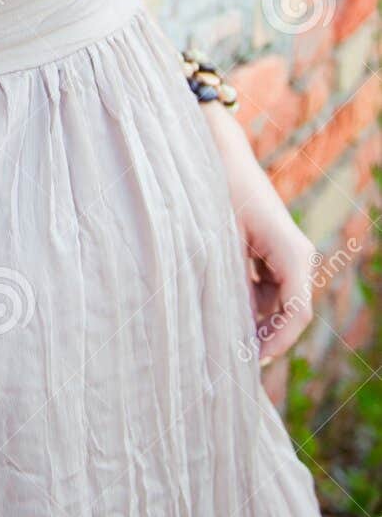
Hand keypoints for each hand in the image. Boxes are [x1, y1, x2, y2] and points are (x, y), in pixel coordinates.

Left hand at [199, 100, 319, 363]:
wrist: (219, 153)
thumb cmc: (219, 191)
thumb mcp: (221, 242)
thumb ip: (232, 285)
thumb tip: (232, 329)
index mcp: (292, 252)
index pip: (297, 313)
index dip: (278, 342)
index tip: (250, 362)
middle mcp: (297, 254)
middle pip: (289, 311)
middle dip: (264, 335)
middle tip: (230, 358)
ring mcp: (287, 253)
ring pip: (277, 302)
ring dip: (254, 318)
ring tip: (220, 336)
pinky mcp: (273, 251)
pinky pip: (268, 287)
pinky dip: (249, 300)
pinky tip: (221, 307)